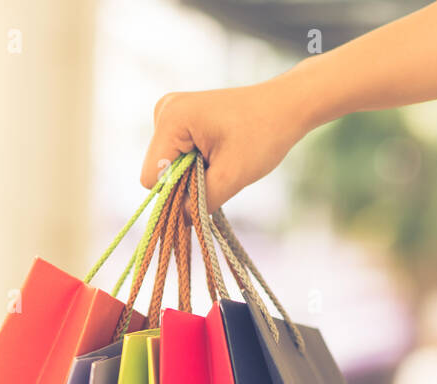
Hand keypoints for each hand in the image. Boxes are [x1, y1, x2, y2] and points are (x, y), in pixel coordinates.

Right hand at [139, 73, 315, 211]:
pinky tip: (218, 153)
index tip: (207, 186)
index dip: (176, 193)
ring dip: (192, 174)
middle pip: (158, 172)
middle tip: (220, 170)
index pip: (151, 179)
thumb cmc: (262, 135)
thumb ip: (198, 203)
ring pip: (167, 166)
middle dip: (185, 182)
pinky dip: (195, 163)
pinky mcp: (179, 117)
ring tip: (222, 158)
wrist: (285, 106)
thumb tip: (178, 223)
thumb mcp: (231, 177)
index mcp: (170, 119)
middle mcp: (163, 111)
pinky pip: (176, 155)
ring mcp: (170, 112)